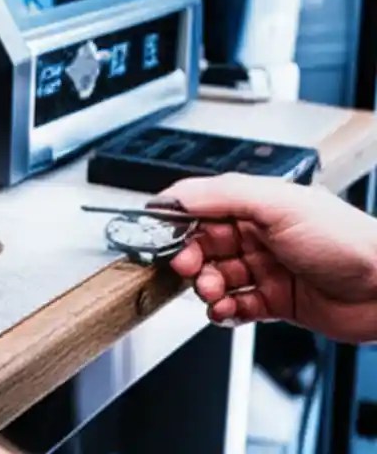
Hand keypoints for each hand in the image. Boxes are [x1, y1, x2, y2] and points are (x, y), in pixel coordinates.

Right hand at [160, 173, 376, 341]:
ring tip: (214, 292)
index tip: (160, 237)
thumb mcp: (278, 204)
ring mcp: (266, 270)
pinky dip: (224, 311)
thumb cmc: (347, 241)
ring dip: (207, 288)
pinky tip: (226, 309)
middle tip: (189, 268)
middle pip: (203, 247)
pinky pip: (235, 307)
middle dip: (190, 260)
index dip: (178, 224)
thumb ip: (222, 195)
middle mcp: (259, 236)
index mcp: (257, 206)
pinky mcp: (274, 302)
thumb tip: (175, 195)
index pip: (201, 210)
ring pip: (215, 279)